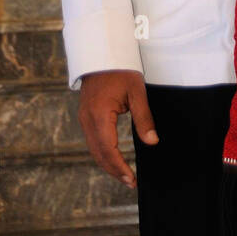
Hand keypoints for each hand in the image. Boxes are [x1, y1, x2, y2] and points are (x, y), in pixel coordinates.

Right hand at [78, 70, 156, 187]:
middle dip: (114, 170)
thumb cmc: (121, 70)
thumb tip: (152, 142)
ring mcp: (84, 118)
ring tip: (124, 175)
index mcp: (99, 115)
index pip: (108, 149)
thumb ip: (144, 118)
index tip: (131, 179)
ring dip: (107, 163)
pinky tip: (113, 158)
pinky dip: (102, 153)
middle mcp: (87, 119)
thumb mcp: (137, 92)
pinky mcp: (85, 116)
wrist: (102, 53)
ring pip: (94, 149)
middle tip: (130, 182)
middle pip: (99, 153)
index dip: (119, 167)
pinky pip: (92, 140)